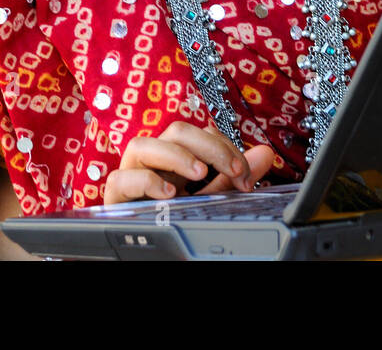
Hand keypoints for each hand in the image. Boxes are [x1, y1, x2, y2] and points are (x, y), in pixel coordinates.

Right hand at [103, 120, 275, 204]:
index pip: (200, 134)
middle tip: (232, 169)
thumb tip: (266, 154)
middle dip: (208, 145)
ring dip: (176, 155)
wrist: (146, 251)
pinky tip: (168, 194)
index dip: (225, 145)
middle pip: (175, 131)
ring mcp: (131, 175)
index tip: (244, 172)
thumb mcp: (211, 199)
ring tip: (200, 173)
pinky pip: (120, 178)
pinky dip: (145, 181)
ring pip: (142, 145)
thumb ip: (234, 177)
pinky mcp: (115, 197)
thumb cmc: (175, 219)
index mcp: (176, 158)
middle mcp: (153, 161)